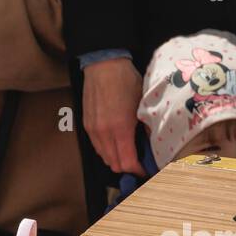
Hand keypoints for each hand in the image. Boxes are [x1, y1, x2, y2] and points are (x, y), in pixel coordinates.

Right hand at [82, 57, 144, 175]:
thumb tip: (149, 143)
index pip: (127, 162)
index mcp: (121, 128)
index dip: (138, 170)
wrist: (104, 65)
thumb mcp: (143, 103)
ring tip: (128, 154)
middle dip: (127, 168)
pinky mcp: (87, 126)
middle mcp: (104, 133)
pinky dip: (107, 150)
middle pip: (114, 164)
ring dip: (116, 159)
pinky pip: (97, 147)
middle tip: (139, 164)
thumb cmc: (126, 80)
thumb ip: (144, 126)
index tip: (146, 169)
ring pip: (104, 157)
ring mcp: (93, 130)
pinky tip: (116, 143)